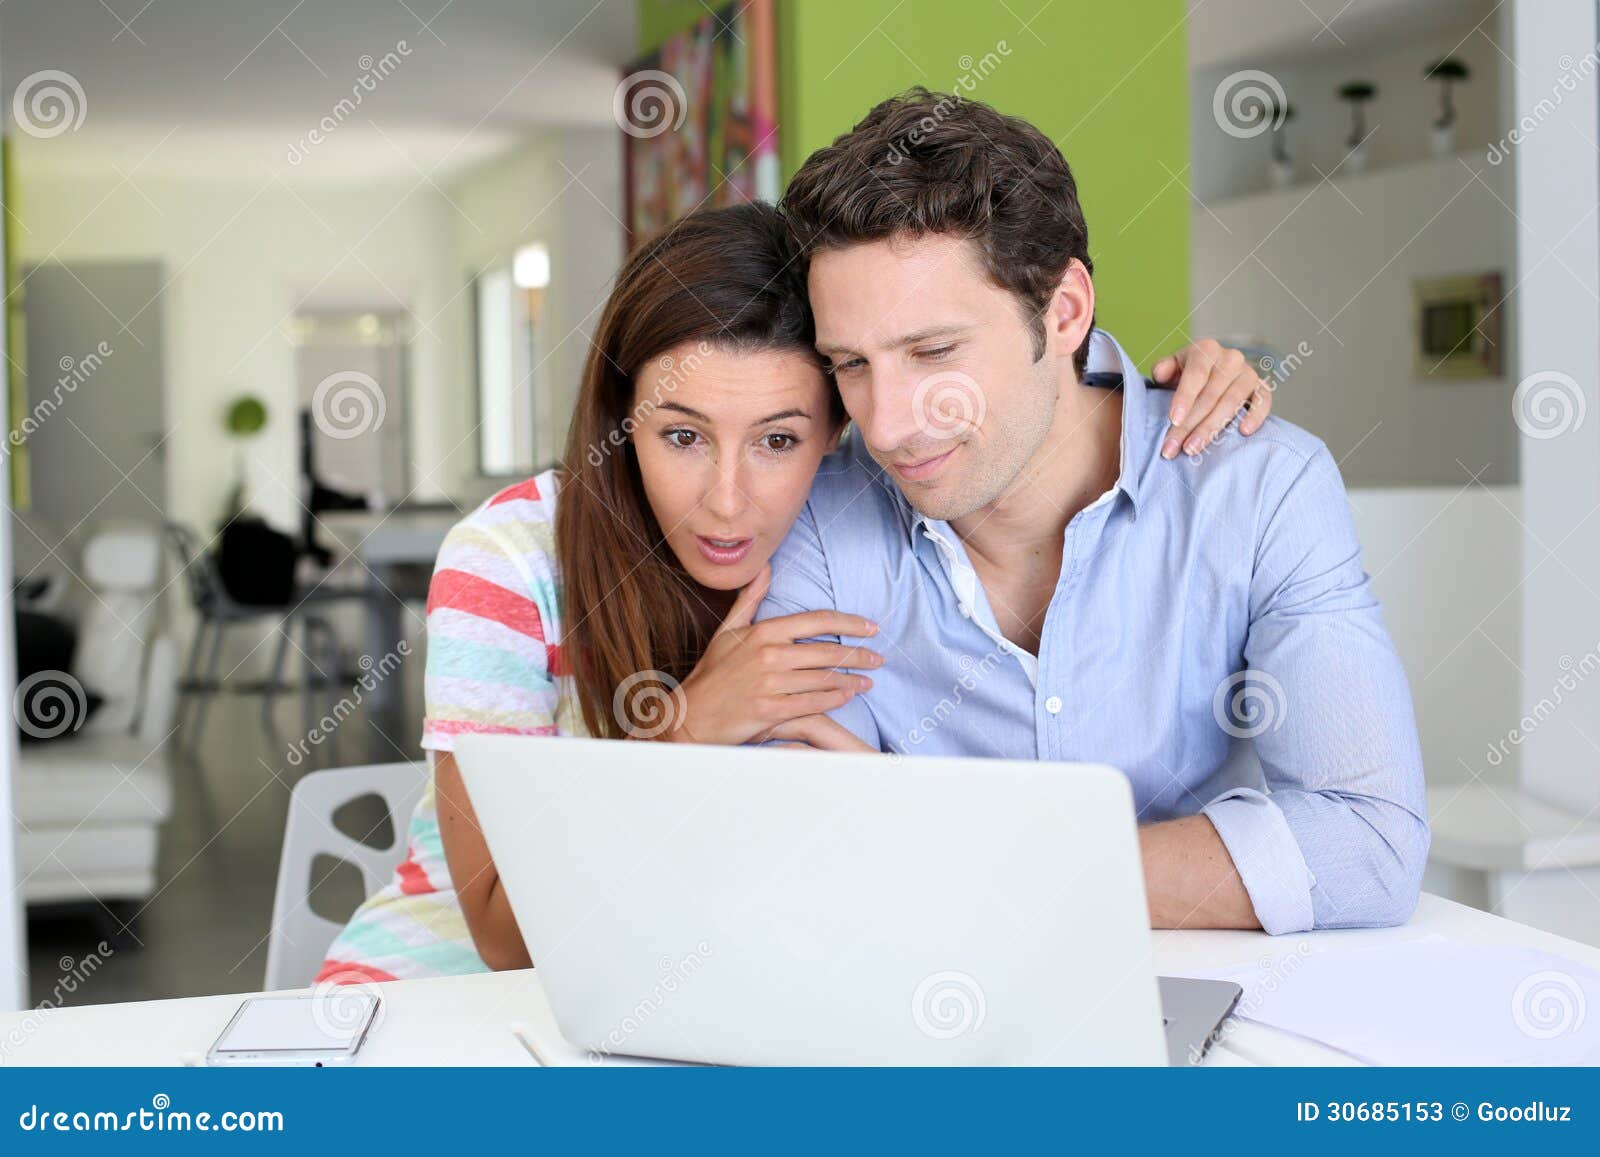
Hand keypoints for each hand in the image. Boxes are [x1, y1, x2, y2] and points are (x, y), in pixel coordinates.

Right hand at [666, 565, 881, 746]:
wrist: (690, 714)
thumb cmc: (712, 673)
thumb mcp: (727, 630)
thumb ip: (750, 598)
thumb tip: (766, 567)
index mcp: (763, 631)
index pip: (817, 620)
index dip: (850, 622)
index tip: (871, 628)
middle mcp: (769, 654)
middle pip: (828, 651)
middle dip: (859, 655)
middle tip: (878, 659)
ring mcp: (770, 683)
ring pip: (824, 679)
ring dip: (851, 680)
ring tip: (867, 681)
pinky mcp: (770, 710)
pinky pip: (813, 703)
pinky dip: (834, 700)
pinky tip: (847, 697)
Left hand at [1150, 338, 1272, 458]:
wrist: (1211, 374)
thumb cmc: (1185, 374)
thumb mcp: (1171, 368)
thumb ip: (1163, 369)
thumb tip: (1160, 373)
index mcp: (1206, 350)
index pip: (1196, 374)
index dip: (1184, 398)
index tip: (1173, 421)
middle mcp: (1230, 359)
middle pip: (1211, 394)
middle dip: (1191, 424)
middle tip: (1176, 447)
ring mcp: (1248, 373)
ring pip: (1232, 402)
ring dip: (1213, 428)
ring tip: (1194, 448)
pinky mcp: (1261, 388)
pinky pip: (1263, 402)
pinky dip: (1256, 416)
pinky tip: (1244, 432)